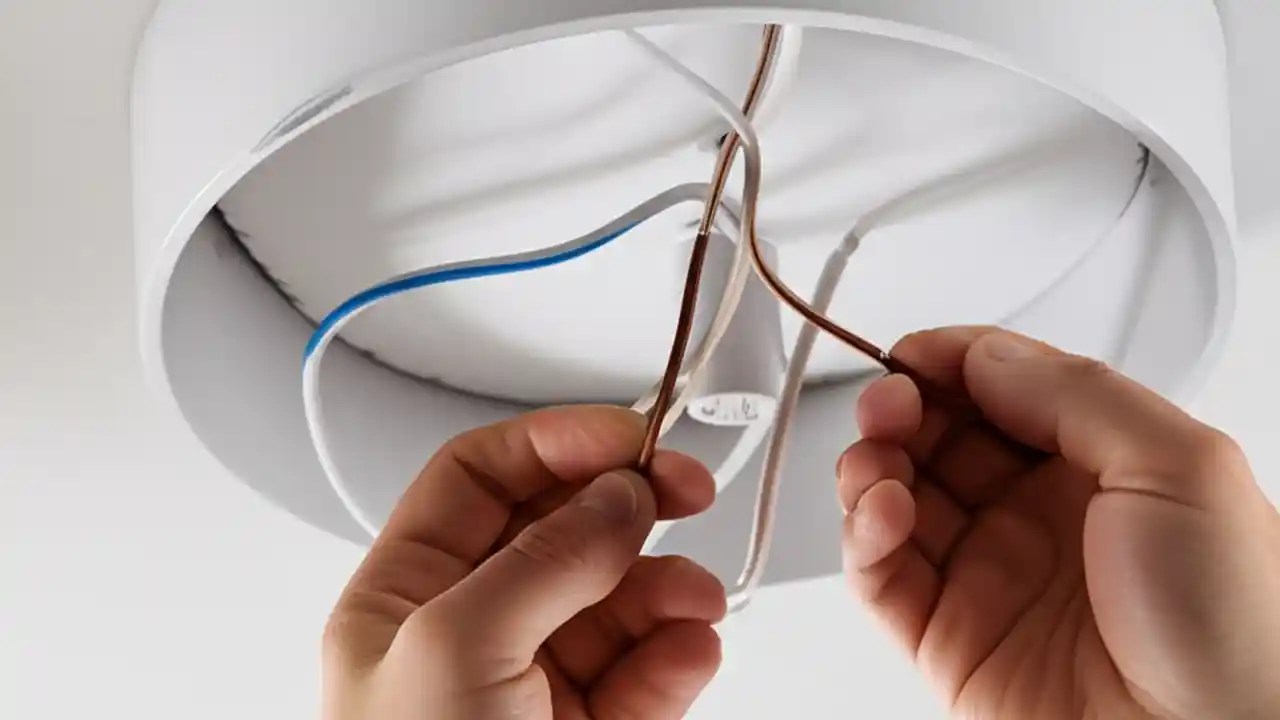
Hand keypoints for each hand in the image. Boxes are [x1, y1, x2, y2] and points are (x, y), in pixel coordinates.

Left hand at [323, 406, 725, 718]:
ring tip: (695, 600)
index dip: (555, 444)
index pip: (478, 482)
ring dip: (665, 587)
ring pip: (614, 601)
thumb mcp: (456, 654)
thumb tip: (616, 494)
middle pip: (559, 533)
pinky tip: (692, 651)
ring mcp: (532, 687)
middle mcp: (468, 633)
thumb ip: (541, 561)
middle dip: (627, 508)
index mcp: (404, 601)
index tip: (629, 436)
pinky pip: (644, 672)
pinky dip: (678, 653)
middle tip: (688, 490)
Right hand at [839, 327, 1279, 718]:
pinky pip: (880, 574)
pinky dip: (862, 535)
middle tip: (889, 401)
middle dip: (902, 407)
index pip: (1002, 390)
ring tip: (879, 458)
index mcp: (1098, 467)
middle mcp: (1038, 518)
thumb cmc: (1237, 629)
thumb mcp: (1183, 466)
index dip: (951, 364)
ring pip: (896, 499)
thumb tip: (983, 356)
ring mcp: (988, 577)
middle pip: (940, 438)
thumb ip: (1075, 394)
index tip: (913, 353)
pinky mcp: (945, 640)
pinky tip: (882, 510)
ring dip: (871, 464)